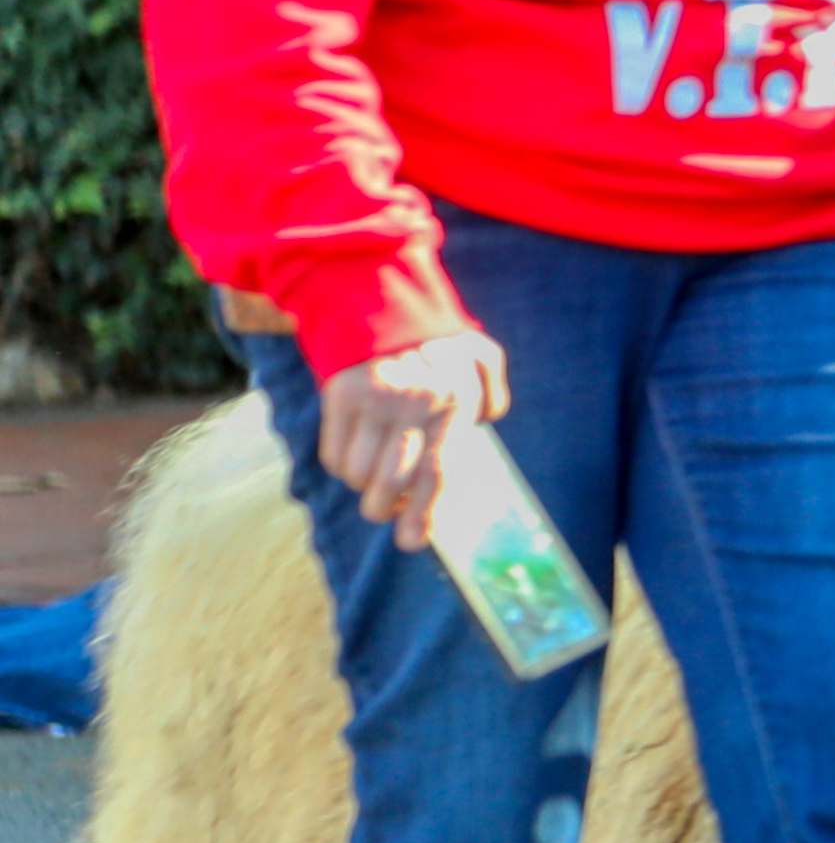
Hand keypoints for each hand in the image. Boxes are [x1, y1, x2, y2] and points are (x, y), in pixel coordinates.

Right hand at [316, 324, 511, 548]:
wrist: (382, 300)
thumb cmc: (438, 341)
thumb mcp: (482, 360)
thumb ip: (493, 395)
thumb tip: (487, 424)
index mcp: (452, 400)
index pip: (439, 469)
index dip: (424, 511)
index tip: (411, 541)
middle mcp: (412, 404)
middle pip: (392, 482)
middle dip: (386, 509)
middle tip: (388, 510)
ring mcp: (373, 401)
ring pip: (357, 475)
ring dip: (363, 486)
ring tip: (375, 473)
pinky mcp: (339, 396)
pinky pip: (333, 456)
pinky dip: (341, 467)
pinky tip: (355, 457)